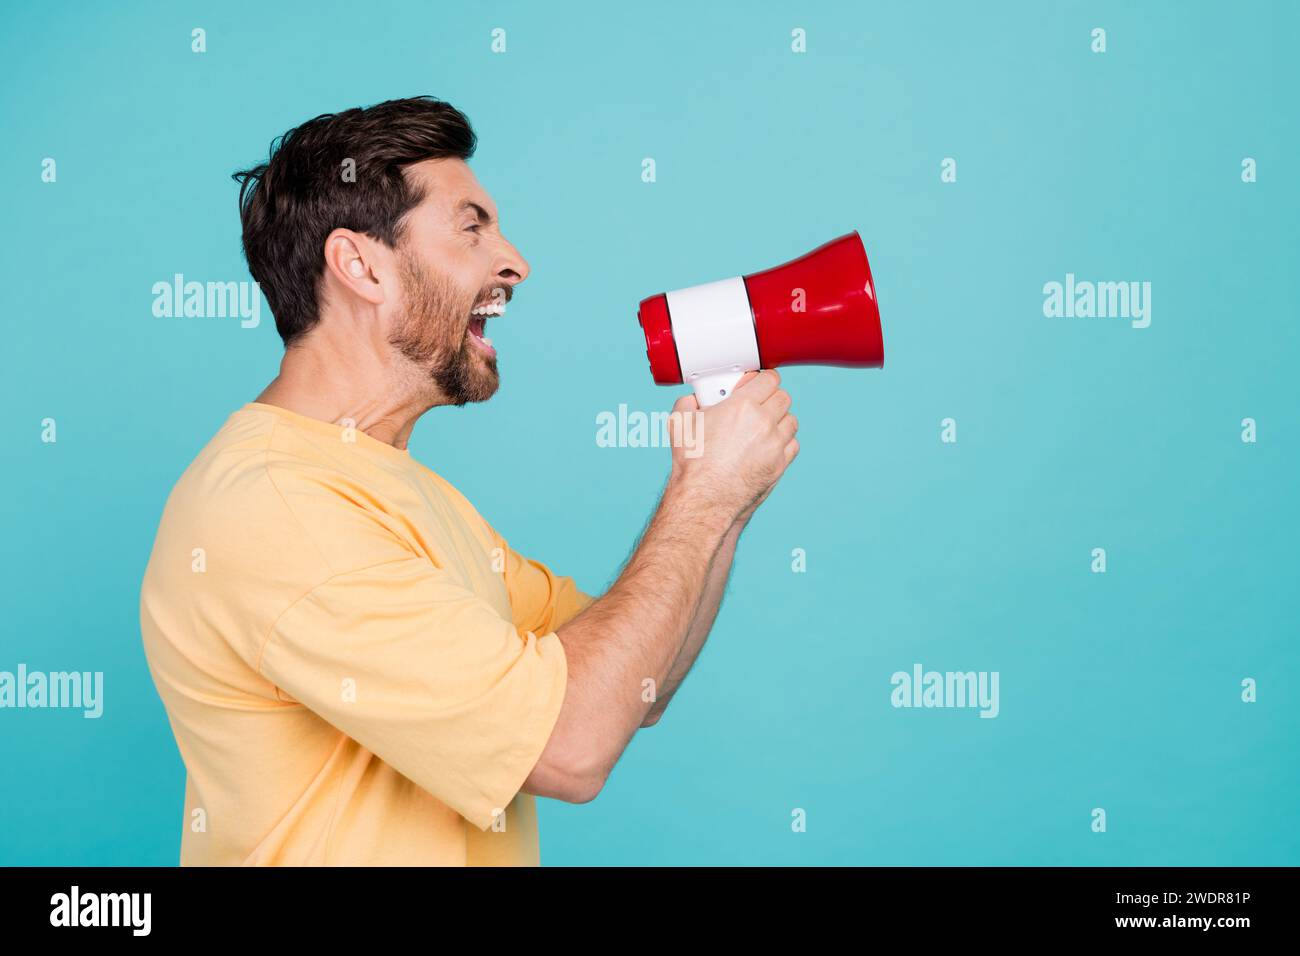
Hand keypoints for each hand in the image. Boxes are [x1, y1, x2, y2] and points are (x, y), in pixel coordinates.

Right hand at [666, 370, 798, 523]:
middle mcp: (763, 422)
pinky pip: (793, 444)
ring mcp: (775, 444)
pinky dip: (784, 442)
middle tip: (760, 404)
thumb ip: (688, 403)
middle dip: (772, 398)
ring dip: (780, 420)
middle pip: (783, 397)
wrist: (705, 498)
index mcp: (742, 405)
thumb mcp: (680, 424)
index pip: (769, 379)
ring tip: (764, 426)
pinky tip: (769, 445)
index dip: (764, 379)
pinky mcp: (780, 464)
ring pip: (791, 420)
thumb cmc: (692, 463)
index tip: (758, 383)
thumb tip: (693, 399)